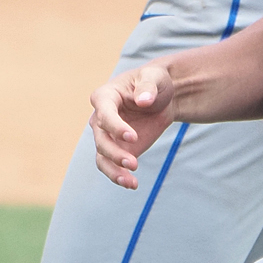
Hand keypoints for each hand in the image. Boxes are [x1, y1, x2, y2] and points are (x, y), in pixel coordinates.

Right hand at [88, 65, 176, 187]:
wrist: (162, 98)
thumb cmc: (154, 81)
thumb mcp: (155, 77)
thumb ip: (148, 87)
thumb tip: (144, 101)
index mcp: (105, 96)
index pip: (104, 114)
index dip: (115, 127)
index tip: (133, 138)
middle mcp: (100, 118)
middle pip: (101, 139)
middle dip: (114, 153)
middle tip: (133, 164)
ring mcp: (107, 136)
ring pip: (102, 157)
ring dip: (114, 171)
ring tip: (131, 182)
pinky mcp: (117, 149)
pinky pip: (111, 166)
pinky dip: (119, 176)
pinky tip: (133, 184)